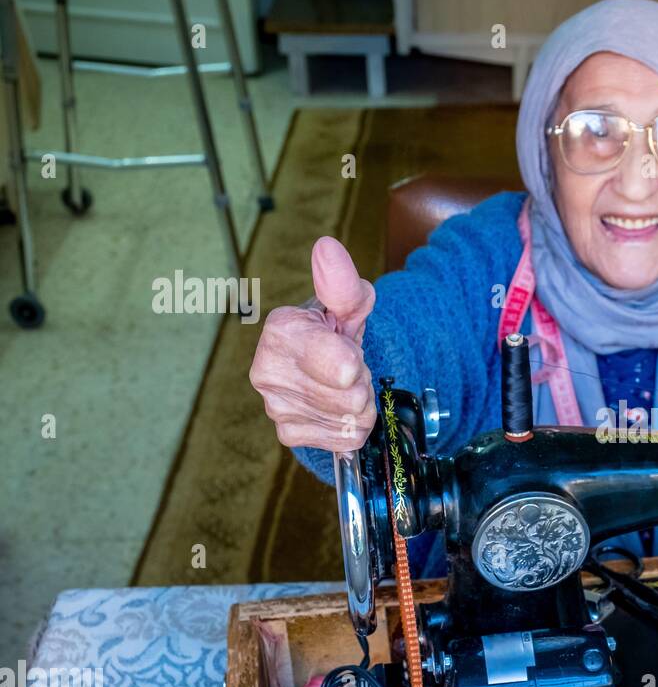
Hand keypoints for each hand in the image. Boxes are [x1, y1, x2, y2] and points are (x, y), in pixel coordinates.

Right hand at [249, 236, 376, 451]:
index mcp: (280, 330)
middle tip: (349, 368)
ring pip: (349, 418)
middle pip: (350, 395)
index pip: (341, 366)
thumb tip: (327, 248)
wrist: (327, 371)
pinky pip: (344, 439)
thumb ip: (342, 282)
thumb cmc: (336, 332)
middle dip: (361, 382)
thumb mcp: (348, 305)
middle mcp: (267, 370)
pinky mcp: (289, 433)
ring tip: (344, 386)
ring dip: (360, 404)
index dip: (357, 363)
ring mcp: (276, 406)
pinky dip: (350, 426)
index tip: (350, 352)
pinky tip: (337, 408)